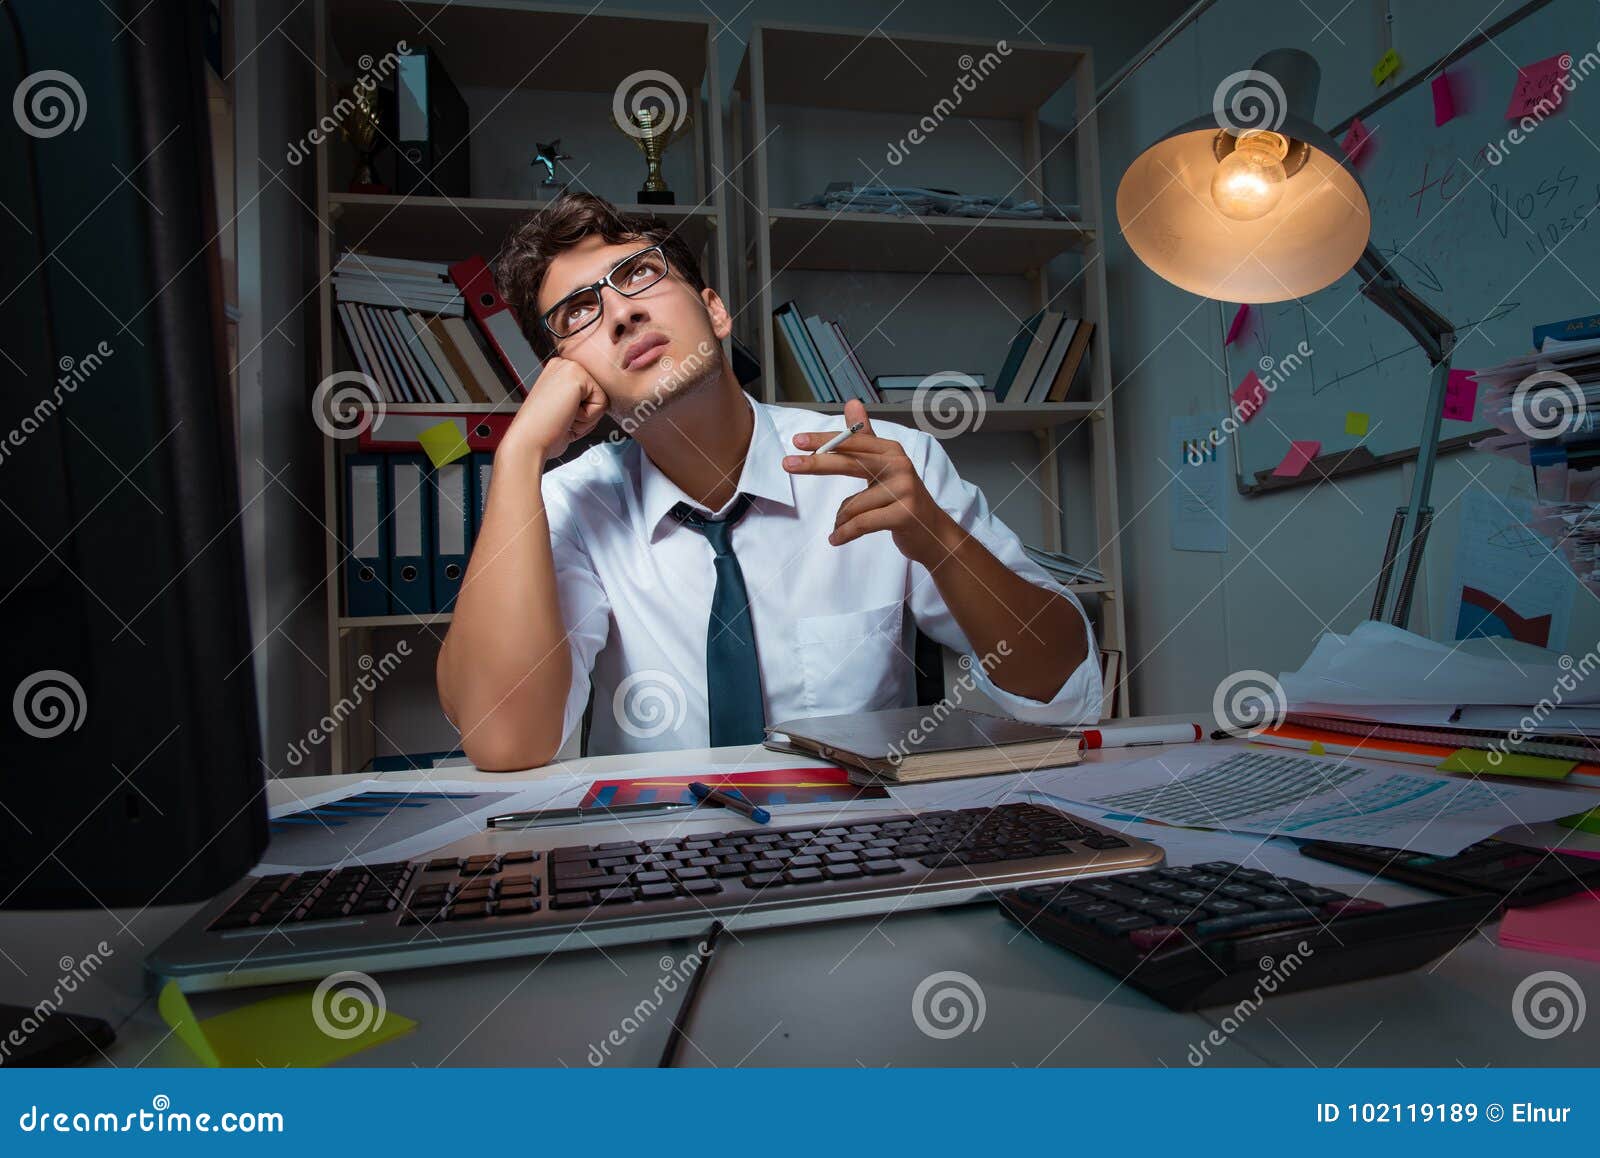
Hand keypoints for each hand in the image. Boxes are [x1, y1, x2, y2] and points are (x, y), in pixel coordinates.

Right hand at [500, 356, 608, 460]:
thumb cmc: (543, 433)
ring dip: (587, 417)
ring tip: (564, 417)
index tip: (560, 416)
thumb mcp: (566, 410)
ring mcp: (570, 367)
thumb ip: (582, 401)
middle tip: (562, 418)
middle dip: (586, 415)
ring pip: (602, 398)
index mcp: (559, 372)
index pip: (591, 393)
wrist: (528, 441)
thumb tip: (604, 402)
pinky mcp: (577, 376)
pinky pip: (602, 403)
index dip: (582, 413)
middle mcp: (564, 365)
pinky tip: (567, 415)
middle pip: (598, 395)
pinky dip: (588, 417)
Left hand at [781, 399, 963, 568]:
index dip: (825, 440)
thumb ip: (865, 437)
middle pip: (850, 462)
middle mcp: (899, 466)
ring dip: (841, 519)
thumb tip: (852, 403)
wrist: (933, 533)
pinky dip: (845, 533)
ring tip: (840, 527)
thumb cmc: (903, 498)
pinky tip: (836, 538)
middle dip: (816, 463)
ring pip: (853, 505)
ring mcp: (904, 490)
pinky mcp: (904, 515)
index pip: (853, 442)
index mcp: (891, 451)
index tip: (797, 441)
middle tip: (788, 464)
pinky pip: (862, 523)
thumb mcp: (885, 465)